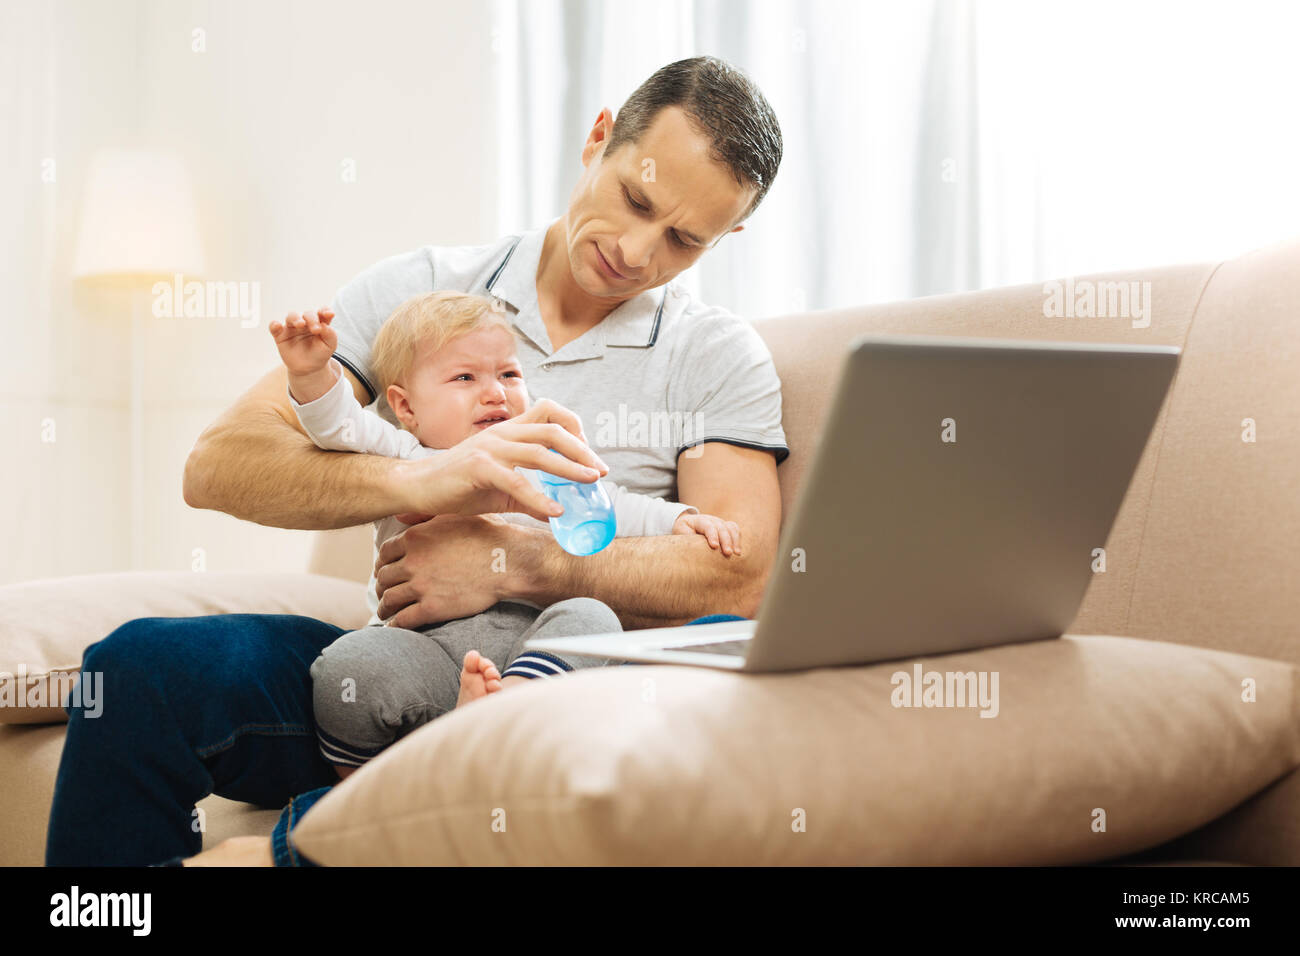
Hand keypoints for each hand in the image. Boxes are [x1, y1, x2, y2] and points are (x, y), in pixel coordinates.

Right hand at [269, 308, 337, 376]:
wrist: (308, 369)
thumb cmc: (320, 354)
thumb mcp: (330, 346)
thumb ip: (330, 334)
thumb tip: (324, 325)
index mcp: (319, 323)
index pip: (323, 312)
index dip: (325, 310)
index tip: (329, 314)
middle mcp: (306, 322)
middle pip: (308, 314)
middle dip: (312, 319)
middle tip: (316, 330)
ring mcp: (292, 328)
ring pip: (291, 316)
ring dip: (296, 318)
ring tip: (300, 324)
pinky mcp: (281, 335)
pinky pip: (274, 327)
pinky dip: (274, 325)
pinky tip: (277, 325)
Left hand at [374, 514, 517, 627]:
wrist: (508, 560)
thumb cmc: (488, 535)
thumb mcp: (454, 516)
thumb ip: (425, 518)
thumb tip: (401, 516)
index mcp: (415, 538)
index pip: (385, 553)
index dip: (382, 564)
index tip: (386, 571)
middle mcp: (413, 561)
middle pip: (384, 577)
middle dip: (382, 586)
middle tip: (385, 592)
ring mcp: (421, 586)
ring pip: (389, 600)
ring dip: (385, 607)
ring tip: (386, 612)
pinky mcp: (432, 608)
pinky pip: (403, 620)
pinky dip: (395, 625)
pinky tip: (396, 626)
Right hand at [391, 397, 609, 522]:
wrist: (418, 486)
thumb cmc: (459, 485)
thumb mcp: (500, 489)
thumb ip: (528, 495)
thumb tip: (557, 511)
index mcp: (508, 432)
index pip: (549, 412)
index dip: (575, 428)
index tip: (589, 455)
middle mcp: (502, 434)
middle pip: (553, 431)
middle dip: (582, 450)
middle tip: (601, 472)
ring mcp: (490, 448)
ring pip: (539, 453)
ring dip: (570, 469)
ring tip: (591, 483)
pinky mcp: (478, 467)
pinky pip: (515, 482)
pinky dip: (538, 498)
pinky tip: (554, 512)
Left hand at [672, 512, 741, 556]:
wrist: (687, 525)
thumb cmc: (683, 532)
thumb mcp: (680, 533)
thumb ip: (687, 539)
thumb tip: (694, 548)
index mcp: (698, 520)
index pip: (707, 526)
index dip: (712, 535)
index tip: (714, 546)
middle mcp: (711, 520)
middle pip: (721, 527)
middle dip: (725, 540)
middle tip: (727, 553)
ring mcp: (720, 522)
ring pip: (731, 528)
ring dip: (734, 540)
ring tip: (736, 554)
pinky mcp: (726, 528)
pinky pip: (735, 530)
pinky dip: (738, 539)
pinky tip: (738, 551)